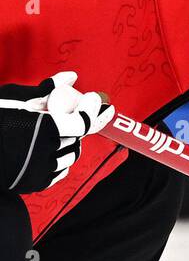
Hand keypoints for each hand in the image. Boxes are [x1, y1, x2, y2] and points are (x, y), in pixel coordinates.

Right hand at [0, 72, 115, 192]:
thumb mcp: (15, 98)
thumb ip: (46, 89)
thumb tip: (72, 77)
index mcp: (40, 128)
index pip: (81, 122)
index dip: (94, 111)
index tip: (102, 101)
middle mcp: (42, 152)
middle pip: (77, 138)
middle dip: (78, 125)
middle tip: (74, 112)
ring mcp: (38, 170)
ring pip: (71, 156)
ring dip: (70, 142)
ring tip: (57, 131)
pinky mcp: (34, 183)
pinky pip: (60, 171)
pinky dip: (60, 159)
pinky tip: (50, 149)